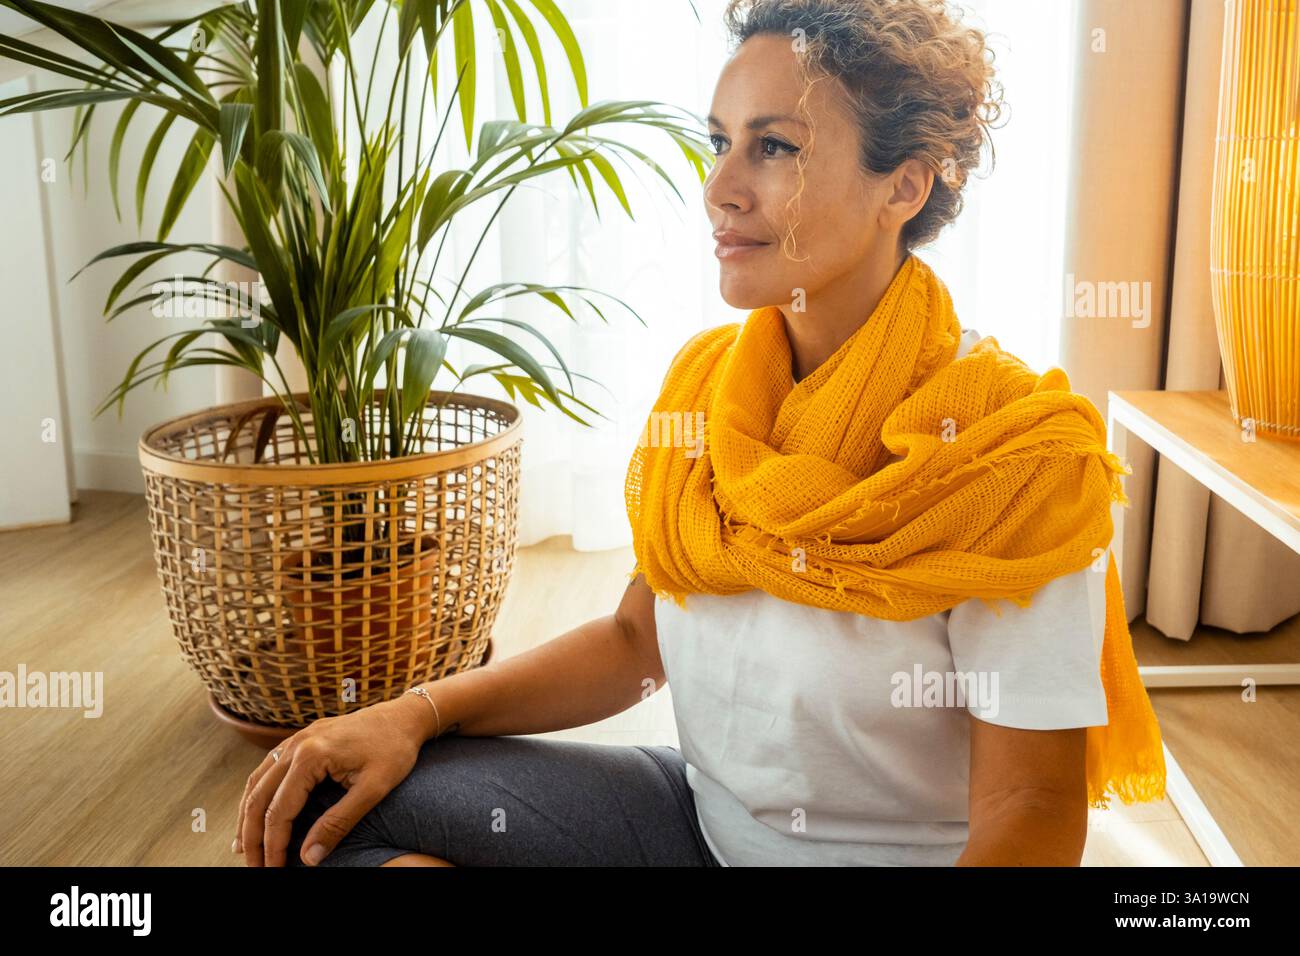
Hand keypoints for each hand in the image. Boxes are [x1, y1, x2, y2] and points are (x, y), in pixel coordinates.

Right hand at [234, 693, 431, 865]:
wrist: (404, 716)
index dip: (273, 846)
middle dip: (252, 837)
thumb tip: (309, 858)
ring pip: (256, 782)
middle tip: (254, 868)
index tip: (273, 871)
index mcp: (311, 755)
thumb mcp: (373, 789)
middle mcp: (296, 744)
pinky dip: (256, 794)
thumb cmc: (394, 750)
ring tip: (244, 848)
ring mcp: (295, 738)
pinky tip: (255, 813)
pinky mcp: (301, 738)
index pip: (279, 811)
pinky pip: (267, 768)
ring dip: (247, 816)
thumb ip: (339, 823)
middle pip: (258, 797)